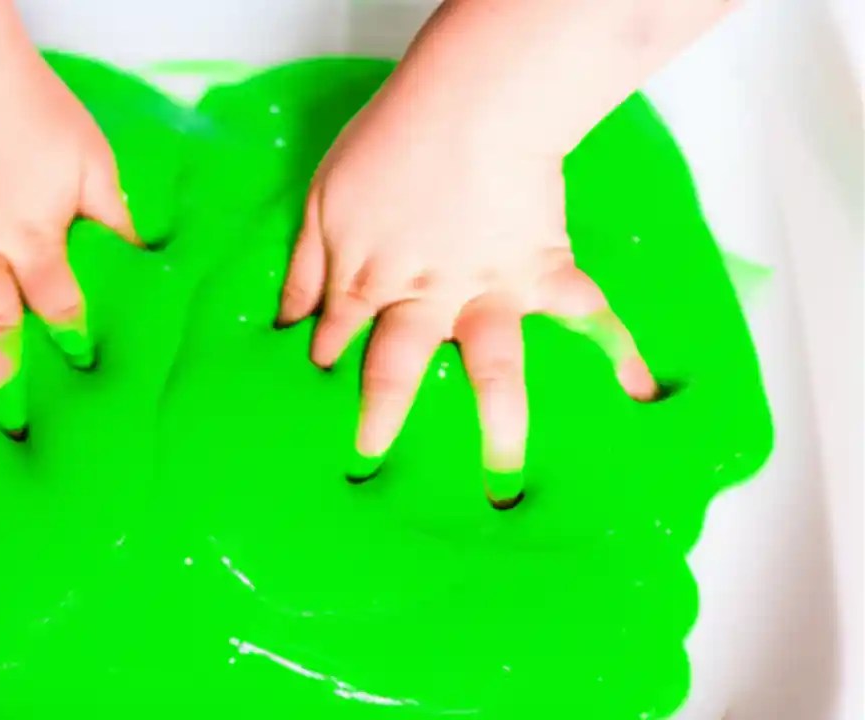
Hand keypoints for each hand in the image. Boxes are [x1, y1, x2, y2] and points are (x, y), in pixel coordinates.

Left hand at [277, 84, 656, 507]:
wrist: (471, 109)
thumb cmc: (390, 144)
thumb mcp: (323, 199)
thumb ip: (305, 266)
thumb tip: (285, 322)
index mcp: (367, 280)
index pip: (338, 339)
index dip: (324, 372)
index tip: (314, 412)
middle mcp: (424, 302)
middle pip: (398, 373)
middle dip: (383, 424)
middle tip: (373, 469)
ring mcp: (486, 294)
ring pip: (491, 370)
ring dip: (500, 425)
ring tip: (505, 483)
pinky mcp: (542, 272)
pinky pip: (586, 315)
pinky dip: (620, 349)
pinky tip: (643, 393)